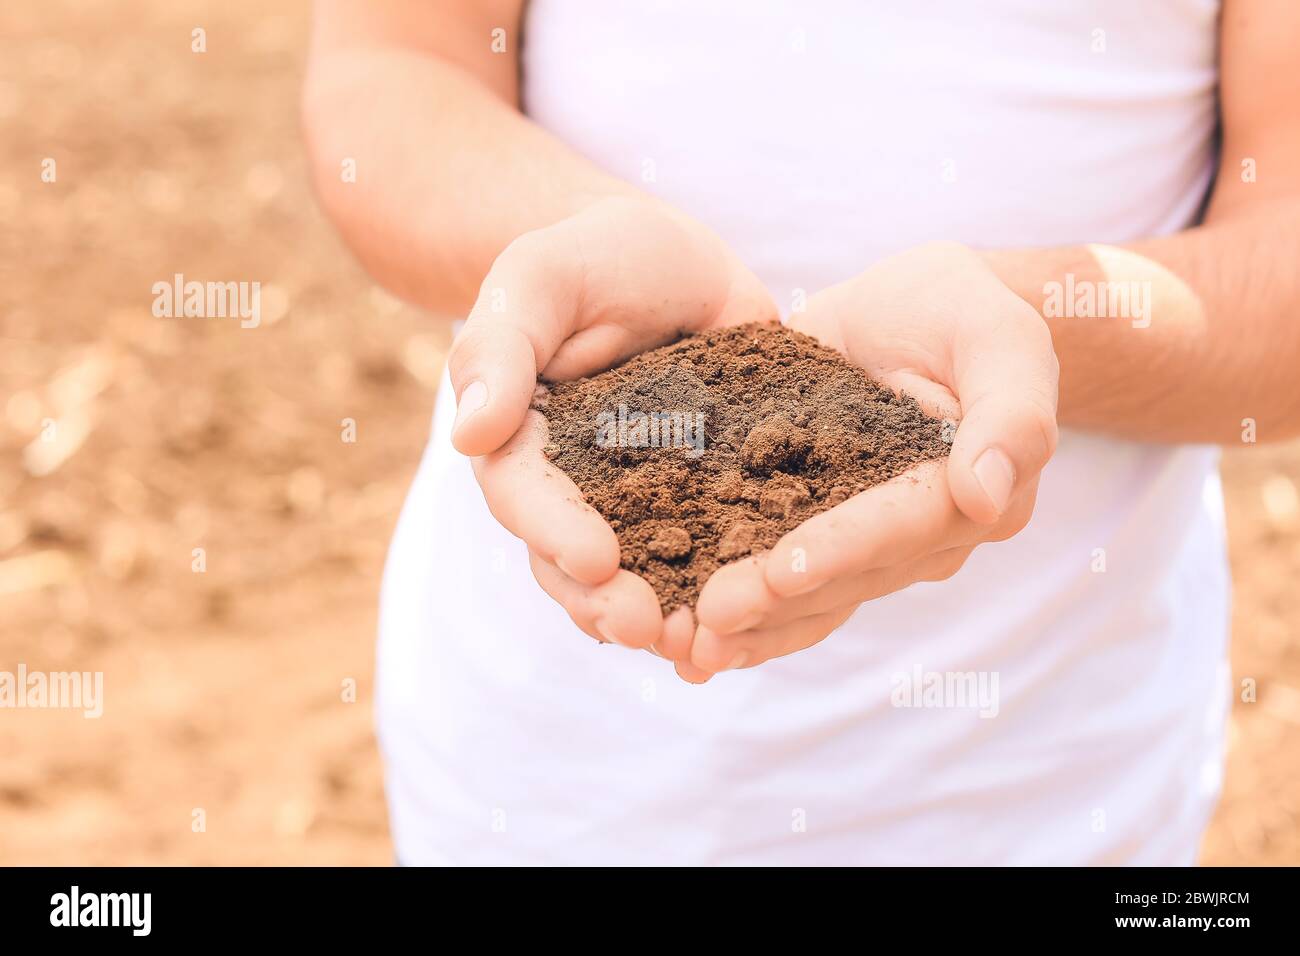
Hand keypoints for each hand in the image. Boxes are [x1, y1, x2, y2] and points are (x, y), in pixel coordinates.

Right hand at [448, 196, 776, 667]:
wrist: (673, 258)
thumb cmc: (592, 256)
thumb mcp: (541, 279)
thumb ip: (502, 348)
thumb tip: (469, 434)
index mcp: (524, 442)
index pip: (525, 498)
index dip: (556, 534)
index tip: (597, 562)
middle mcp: (576, 488)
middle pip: (574, 563)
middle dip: (608, 603)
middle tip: (650, 629)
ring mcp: (641, 501)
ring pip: (639, 576)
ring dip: (664, 617)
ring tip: (698, 647)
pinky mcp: (706, 498)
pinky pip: (709, 555)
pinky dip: (723, 591)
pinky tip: (753, 624)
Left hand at [682, 241, 1058, 680]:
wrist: (908, 310)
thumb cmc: (958, 311)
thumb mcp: (996, 334)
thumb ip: (1010, 411)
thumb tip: (986, 497)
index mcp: (965, 494)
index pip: (900, 528)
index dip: (841, 550)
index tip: (781, 572)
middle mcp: (918, 539)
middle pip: (844, 578)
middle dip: (776, 600)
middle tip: (709, 620)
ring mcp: (865, 546)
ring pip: (810, 598)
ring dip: (751, 627)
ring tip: (687, 648)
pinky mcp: (815, 533)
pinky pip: (781, 586)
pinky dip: (741, 617)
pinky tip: (685, 647)